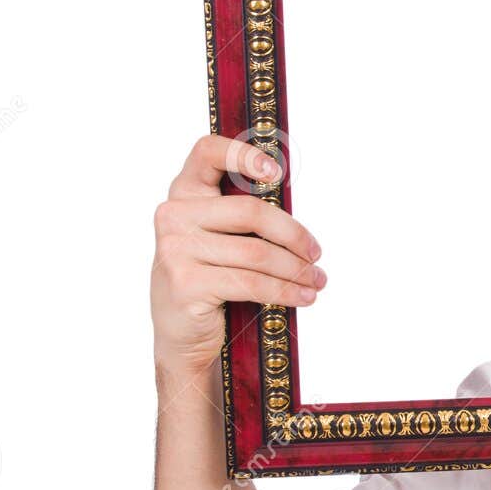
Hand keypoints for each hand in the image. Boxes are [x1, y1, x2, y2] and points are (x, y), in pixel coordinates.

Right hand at [151, 135, 324, 374]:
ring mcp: (176, 249)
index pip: (208, 153)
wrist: (181, 336)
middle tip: (316, 254)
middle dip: (294, 235)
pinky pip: (252, 282)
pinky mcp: (186, 283)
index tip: (277, 173)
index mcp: (184, 194)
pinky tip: (303, 296)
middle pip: (251, 211)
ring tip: (316, 280)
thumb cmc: (208, 282)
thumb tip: (296, 214)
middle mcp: (174, 216)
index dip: (244, 154)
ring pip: (258, 253)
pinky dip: (286, 291)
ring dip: (297, 270)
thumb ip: (243, 219)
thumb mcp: (219, 242)